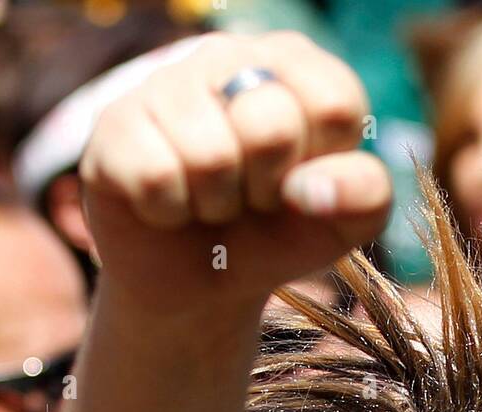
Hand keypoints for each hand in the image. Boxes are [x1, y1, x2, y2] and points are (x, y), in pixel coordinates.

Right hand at [80, 31, 392, 316]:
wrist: (199, 285)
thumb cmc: (274, 236)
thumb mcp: (342, 223)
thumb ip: (367, 194)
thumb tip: (313, 186)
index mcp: (296, 65)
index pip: (335, 103)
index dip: (321, 168)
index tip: (301, 184)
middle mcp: (230, 55)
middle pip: (271, 125)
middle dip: (265, 190)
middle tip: (249, 198)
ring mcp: (167, 82)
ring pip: (211, 156)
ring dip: (215, 206)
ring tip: (209, 201)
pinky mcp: (114, 122)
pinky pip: (158, 177)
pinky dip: (170, 213)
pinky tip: (167, 204)